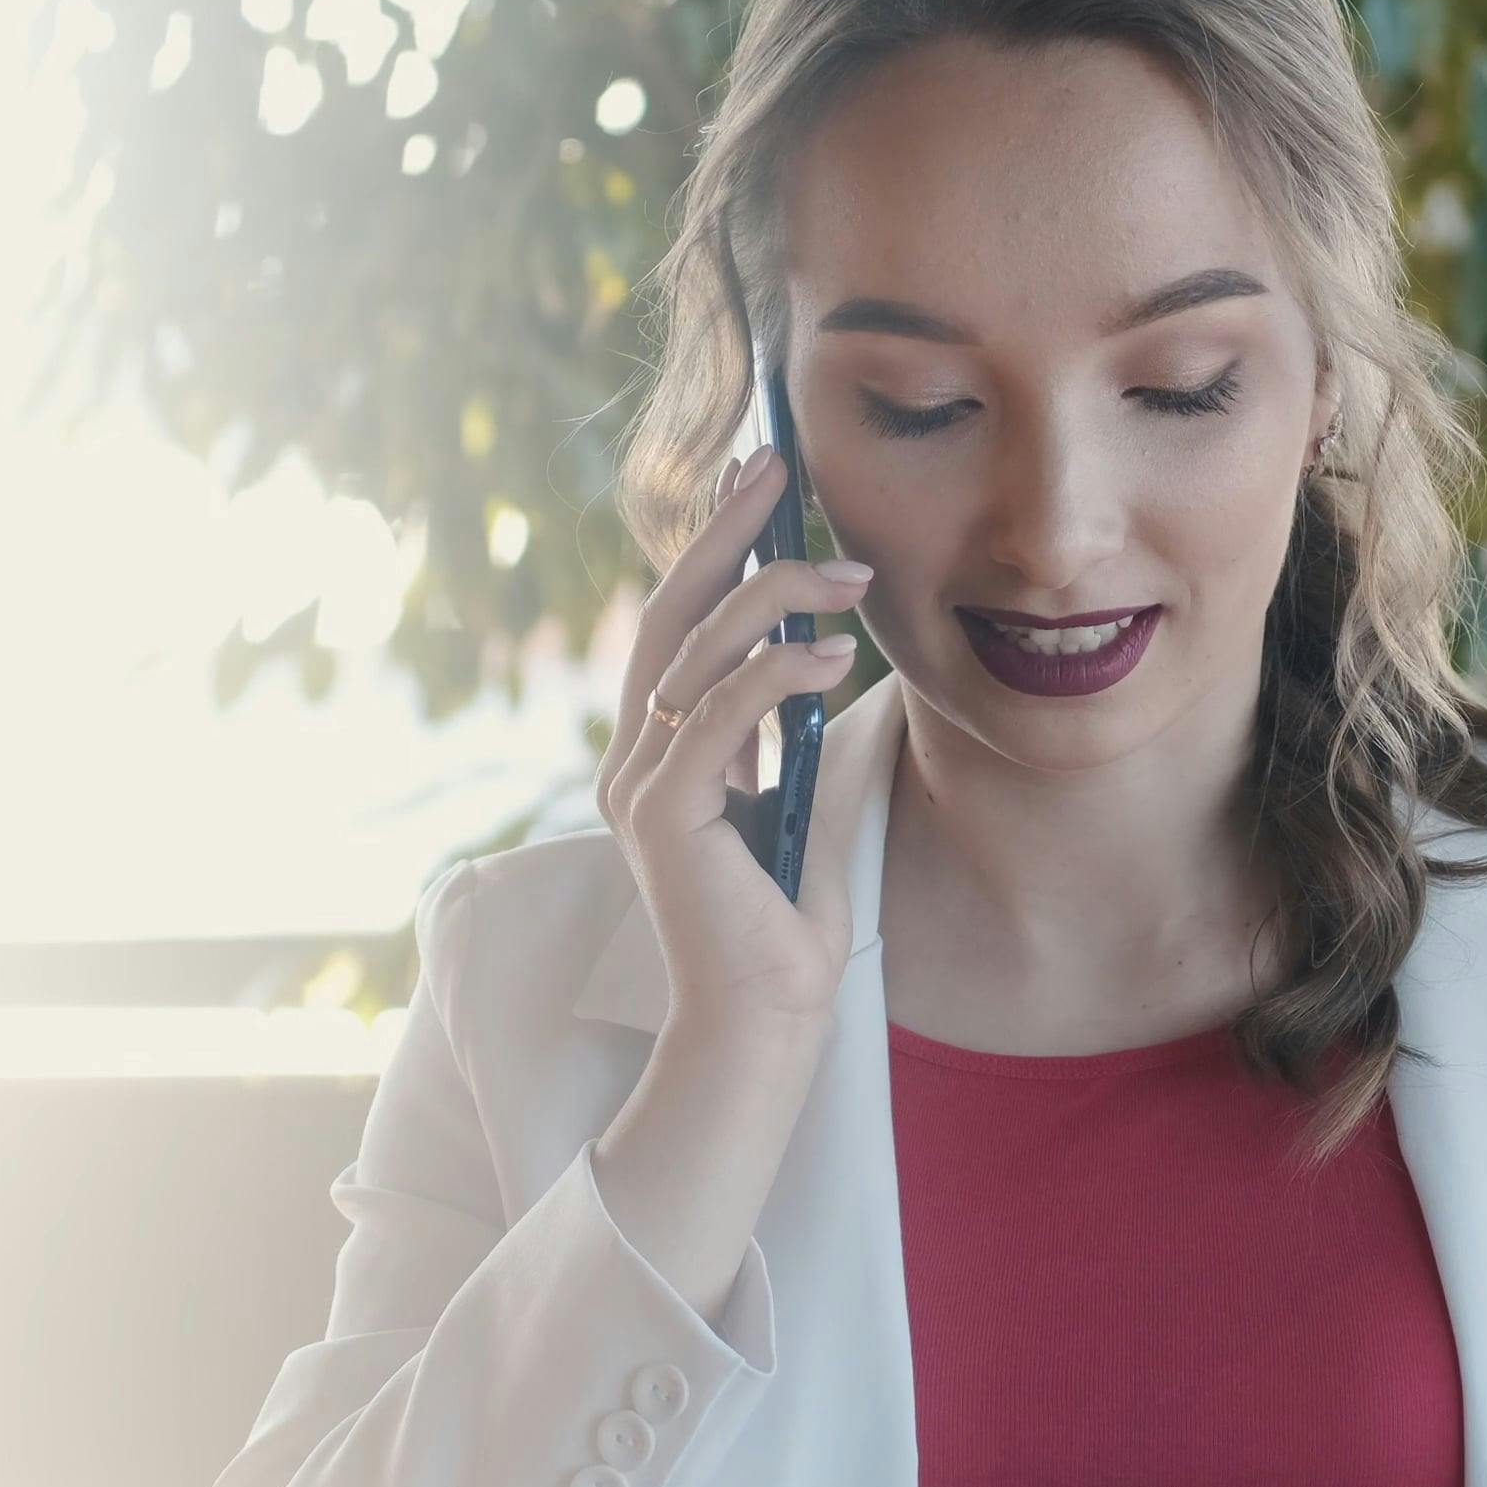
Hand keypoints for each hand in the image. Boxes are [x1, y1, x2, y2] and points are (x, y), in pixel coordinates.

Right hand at [594, 445, 868, 1034]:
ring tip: (849, 572)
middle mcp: (637, 760)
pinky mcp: (662, 817)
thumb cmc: (788, 927)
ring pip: (695, 653)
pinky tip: (838, 655)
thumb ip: (804, 732)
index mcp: (662, 753)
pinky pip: (719, 717)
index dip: (717, 545)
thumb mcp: (808, 802)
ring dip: (774, 597)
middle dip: (727, 533)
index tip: (763, 479)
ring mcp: (641, 786)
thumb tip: (840, 651)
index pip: (681, 623)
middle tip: (777, 464)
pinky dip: (778, 674)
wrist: (766, 1022)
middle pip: (670, 613)